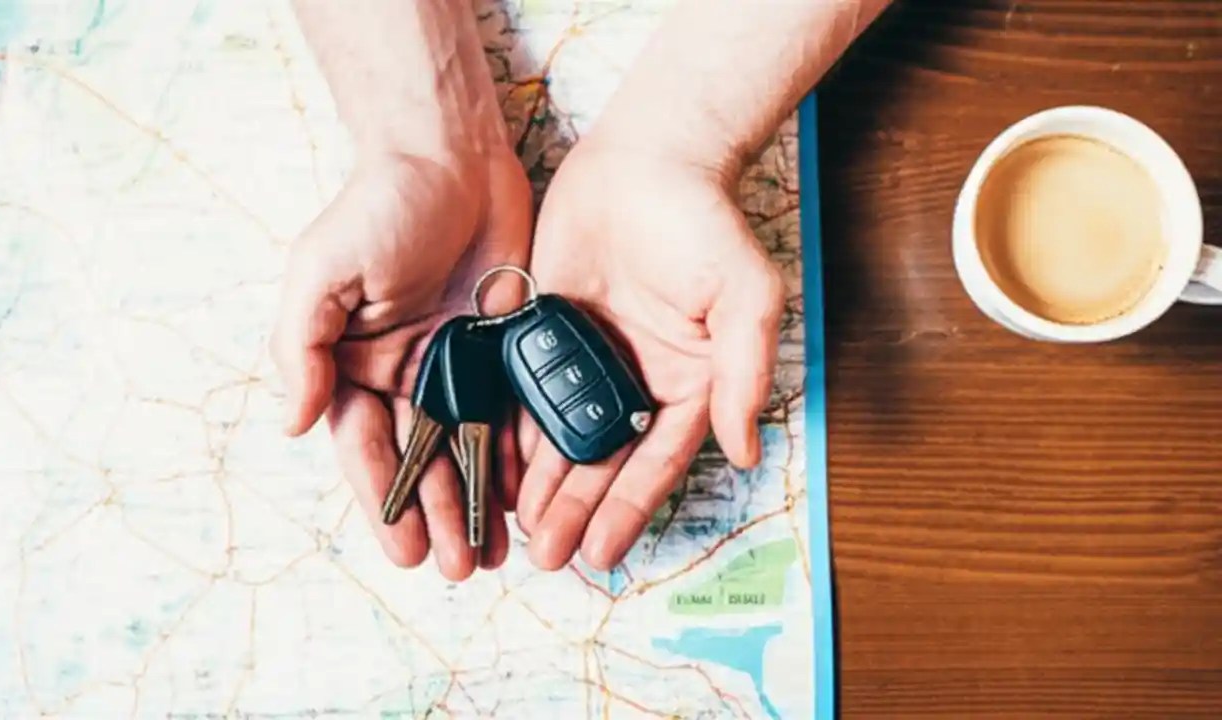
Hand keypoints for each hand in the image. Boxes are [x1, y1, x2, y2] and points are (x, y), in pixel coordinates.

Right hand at [270, 146, 531, 580]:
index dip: (384, 502)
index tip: (405, 551)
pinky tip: (528, 499)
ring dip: (477, 502)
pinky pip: (511, 412)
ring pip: (467, 449)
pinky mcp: (505, 347)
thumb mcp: (321, 270)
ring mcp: (458, 363)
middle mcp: (404, 373)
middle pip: (421, 461)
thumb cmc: (379, 205)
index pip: (366, 449)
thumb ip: (302, 348)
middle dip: (438, 517)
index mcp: (352, 364)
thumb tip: (293, 425)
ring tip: (497, 554)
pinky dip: (516, 458)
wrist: (452, 155)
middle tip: (462, 569)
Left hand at [516, 139, 785, 571]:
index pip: (656, 461)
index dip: (629, 508)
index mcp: (688, 382)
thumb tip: (745, 450)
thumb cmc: (704, 223)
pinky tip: (493, 466)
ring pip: (561, 434)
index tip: (600, 551)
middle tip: (546, 555)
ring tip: (517, 528)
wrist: (648, 156)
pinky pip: (526, 388)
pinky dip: (513, 429)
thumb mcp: (744, 298)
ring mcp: (590, 357)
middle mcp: (637, 380)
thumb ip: (743, 374)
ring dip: (542, 484)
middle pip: (604, 461)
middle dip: (576, 510)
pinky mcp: (547, 328)